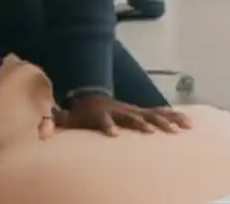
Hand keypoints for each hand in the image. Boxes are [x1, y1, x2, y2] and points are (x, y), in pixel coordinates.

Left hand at [46, 93, 190, 137]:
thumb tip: (41, 131)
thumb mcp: (68, 118)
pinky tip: (188, 122)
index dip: (108, 127)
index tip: (113, 135)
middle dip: (143, 124)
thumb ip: (55, 122)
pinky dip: (174, 116)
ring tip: (180, 128)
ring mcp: (133, 111)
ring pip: (152, 114)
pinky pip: (161, 114)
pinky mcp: (142, 113)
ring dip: (166, 121)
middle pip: (133, 117)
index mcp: (102, 114)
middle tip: (153, 132)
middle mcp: (121, 111)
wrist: (95, 95)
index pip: (105, 121)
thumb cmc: (81, 113)